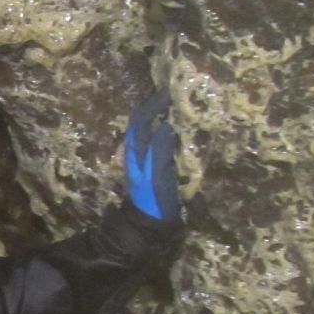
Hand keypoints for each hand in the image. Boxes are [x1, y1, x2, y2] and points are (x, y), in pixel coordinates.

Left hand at [124, 89, 179, 221]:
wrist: (149, 222)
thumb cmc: (154, 199)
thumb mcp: (157, 175)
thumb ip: (159, 150)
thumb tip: (165, 125)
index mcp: (136, 150)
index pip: (142, 119)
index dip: (154, 103)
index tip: (170, 91)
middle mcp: (137, 150)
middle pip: (143, 120)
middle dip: (156, 104)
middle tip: (175, 92)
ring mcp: (144, 157)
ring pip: (149, 128)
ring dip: (160, 114)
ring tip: (177, 102)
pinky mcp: (152, 164)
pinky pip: (157, 139)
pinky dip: (165, 127)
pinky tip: (177, 125)